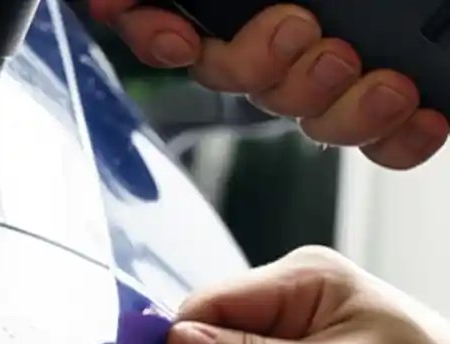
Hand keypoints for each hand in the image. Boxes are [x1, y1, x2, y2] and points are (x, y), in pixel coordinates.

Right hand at [88, 1, 448, 168]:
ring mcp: (330, 76)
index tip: (176, 41)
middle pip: (236, 80)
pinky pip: (376, 144)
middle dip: (263, 66)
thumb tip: (110, 4)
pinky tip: (422, 115)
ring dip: (338, 109)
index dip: (157, 41)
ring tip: (381, 83)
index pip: (167, 32)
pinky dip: (398, 140)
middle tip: (302, 32)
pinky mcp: (386, 106)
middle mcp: (276, 39)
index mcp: (239, 9)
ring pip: (304, 118)